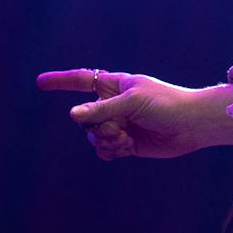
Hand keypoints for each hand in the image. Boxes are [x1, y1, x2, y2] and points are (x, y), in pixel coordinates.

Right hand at [36, 68, 232, 160]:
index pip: (82, 80)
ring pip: (93, 136)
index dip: (61, 82)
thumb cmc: (167, 104)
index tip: (39, 83)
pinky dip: (111, 151)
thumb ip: (102, 109)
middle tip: (118, 127)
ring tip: (124, 139)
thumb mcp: (132, 102)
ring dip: (105, 140)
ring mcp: (119, 124)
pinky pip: (105, 150)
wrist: (192, 125)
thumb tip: (73, 115)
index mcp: (114, 86)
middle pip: (85, 117)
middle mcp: (113, 105)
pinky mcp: (126, 143)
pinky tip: (126, 147)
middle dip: (96, 126)